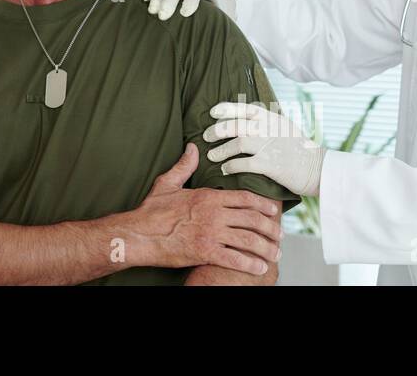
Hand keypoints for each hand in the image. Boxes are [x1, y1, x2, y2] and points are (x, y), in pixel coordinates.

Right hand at [113, 144, 281, 274]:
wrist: (137, 235)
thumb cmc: (151, 211)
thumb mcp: (167, 184)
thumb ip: (184, 166)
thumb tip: (192, 148)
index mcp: (208, 196)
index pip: (245, 198)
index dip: (264, 205)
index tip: (274, 212)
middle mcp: (214, 214)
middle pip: (253, 219)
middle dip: (271, 229)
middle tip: (279, 236)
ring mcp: (211, 233)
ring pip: (249, 240)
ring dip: (266, 248)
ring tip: (274, 255)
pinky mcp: (205, 252)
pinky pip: (234, 259)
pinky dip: (250, 264)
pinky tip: (259, 268)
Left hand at [204, 103, 325, 196]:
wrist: (318, 169)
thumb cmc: (301, 151)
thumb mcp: (287, 129)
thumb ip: (270, 124)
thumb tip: (249, 121)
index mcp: (274, 119)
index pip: (246, 108)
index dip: (227, 108)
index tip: (213, 112)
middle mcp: (270, 130)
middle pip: (236, 125)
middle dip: (217, 130)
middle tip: (206, 136)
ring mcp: (270, 146)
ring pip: (237, 143)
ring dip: (220, 150)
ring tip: (212, 156)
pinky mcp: (270, 165)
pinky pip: (243, 164)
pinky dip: (231, 166)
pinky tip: (225, 170)